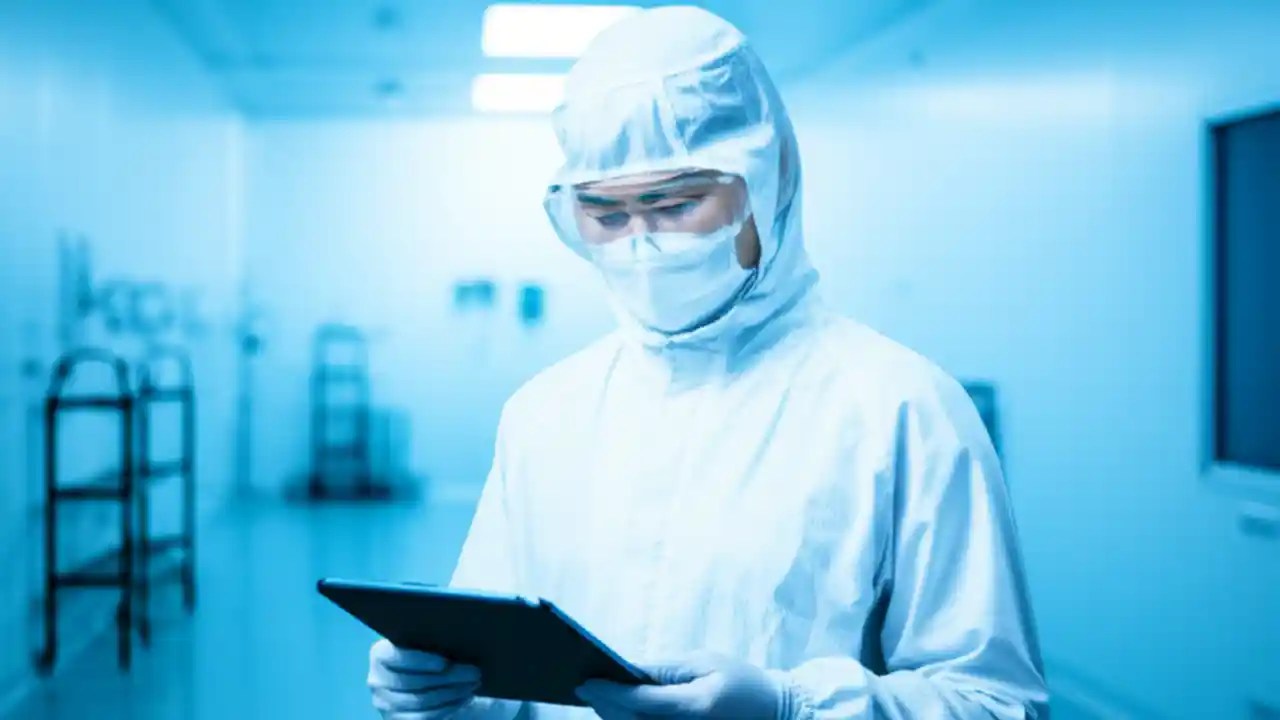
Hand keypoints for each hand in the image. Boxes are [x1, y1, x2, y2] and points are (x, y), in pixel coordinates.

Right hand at [368, 639, 481, 718]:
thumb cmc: (426, 654)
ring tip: (472, 685)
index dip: (420, 661)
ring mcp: (384, 703)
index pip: (395, 657)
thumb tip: (459, 638)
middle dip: (448, 678)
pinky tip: (462, 699)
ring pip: (420, 701)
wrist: (421, 681)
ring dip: (451, 694)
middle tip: (474, 672)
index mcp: (379, 654)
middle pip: (413, 682)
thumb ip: (433, 640)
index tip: (445, 663)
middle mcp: (376, 680)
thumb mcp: (426, 644)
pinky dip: (446, 708)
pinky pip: (422, 717)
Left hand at [576, 651, 781, 718]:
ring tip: (596, 697)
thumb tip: (629, 669)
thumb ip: (666, 669)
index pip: (639, 700)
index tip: (584, 681)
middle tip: (583, 687)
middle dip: (604, 705)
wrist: (773, 713)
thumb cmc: (741, 682)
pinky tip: (618, 711)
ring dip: (612, 716)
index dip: (608, 691)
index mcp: (695, 706)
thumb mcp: (706, 663)